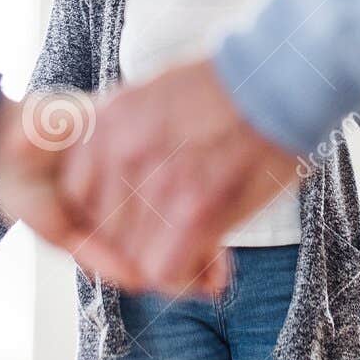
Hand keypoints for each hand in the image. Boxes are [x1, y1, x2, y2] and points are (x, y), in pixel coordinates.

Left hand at [60, 59, 299, 294]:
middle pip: (104, 232)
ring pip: (133, 258)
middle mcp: (119, 151)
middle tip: (183, 244)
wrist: (284, 80)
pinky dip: (189, 279)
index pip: (75, 197)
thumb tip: (116, 189)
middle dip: (140, 247)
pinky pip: (165, 272)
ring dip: (170, 265)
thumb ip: (123, 138)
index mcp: (105, 123)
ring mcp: (155, 180)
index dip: (110, 220)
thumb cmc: (232, 90)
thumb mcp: (154, 95)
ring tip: (207, 254)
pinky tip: (217, 264)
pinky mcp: (196, 208)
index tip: (145, 223)